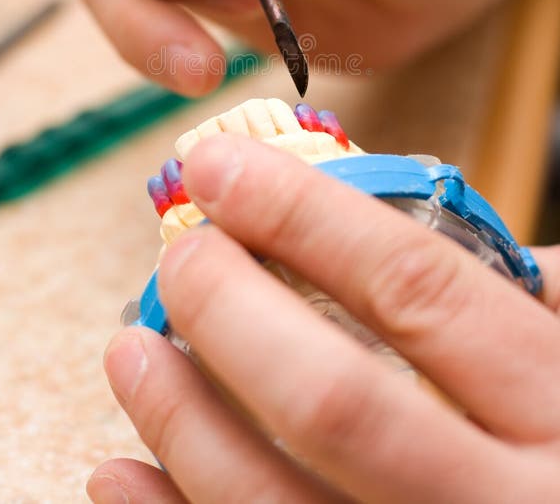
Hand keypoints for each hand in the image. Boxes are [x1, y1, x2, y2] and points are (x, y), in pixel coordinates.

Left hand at [88, 136, 559, 502]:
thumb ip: (523, 291)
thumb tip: (421, 208)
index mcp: (557, 404)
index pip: (414, 287)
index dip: (303, 215)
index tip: (220, 167)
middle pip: (333, 400)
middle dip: (231, 309)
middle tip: (181, 255)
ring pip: (274, 502)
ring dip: (180, 419)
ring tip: (132, 348)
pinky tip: (120, 470)